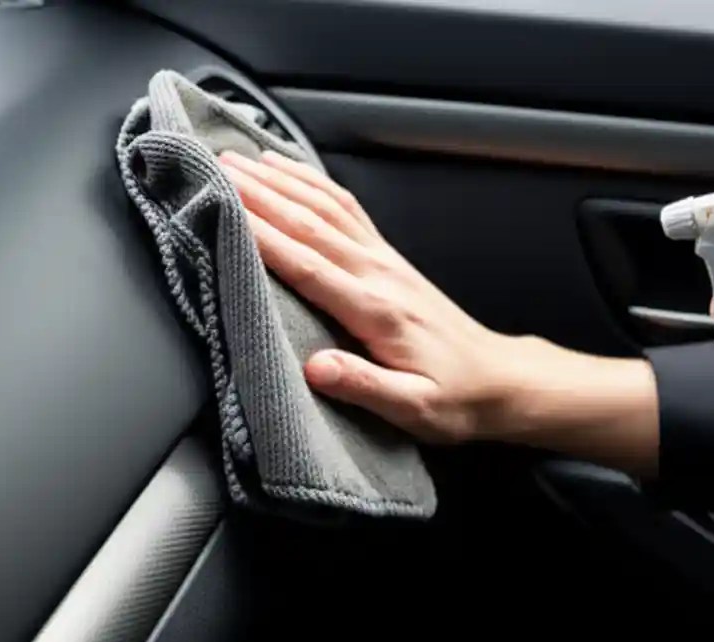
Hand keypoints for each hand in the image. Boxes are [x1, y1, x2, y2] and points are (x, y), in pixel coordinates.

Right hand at [218, 150, 658, 475]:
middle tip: (214, 168)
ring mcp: (384, 261)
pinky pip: (346, 209)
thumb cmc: (454, 400)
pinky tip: (289, 169)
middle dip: (258, 195)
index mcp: (376, 311)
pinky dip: (313, 183)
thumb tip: (316, 369)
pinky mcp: (388, 259)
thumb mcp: (413, 409)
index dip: (263, 236)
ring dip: (279, 181)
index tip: (224, 209)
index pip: (309, 265)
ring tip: (237, 159)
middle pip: (309, 224)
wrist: (499, 382)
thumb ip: (364, 386)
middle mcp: (378, 275)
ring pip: (325, 208)